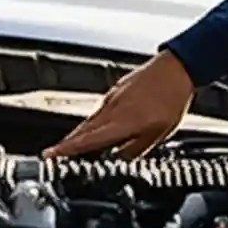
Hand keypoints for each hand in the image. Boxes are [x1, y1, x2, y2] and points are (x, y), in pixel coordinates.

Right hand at [42, 49, 194, 158]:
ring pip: (91, 119)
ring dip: (80, 133)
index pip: (88, 140)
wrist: (178, 68)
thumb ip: (137, 150)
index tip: (50, 156)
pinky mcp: (117, 89)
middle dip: (67, 144)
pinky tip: (98, 125)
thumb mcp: (159, 134)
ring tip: (72, 145)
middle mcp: (112, 109)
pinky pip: (101, 109)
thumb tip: (120, 159)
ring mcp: (113, 97)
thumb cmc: (172, 98)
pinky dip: (95, 120)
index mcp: (121, 122)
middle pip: (83, 130)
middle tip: (54, 155)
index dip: (67, 150)